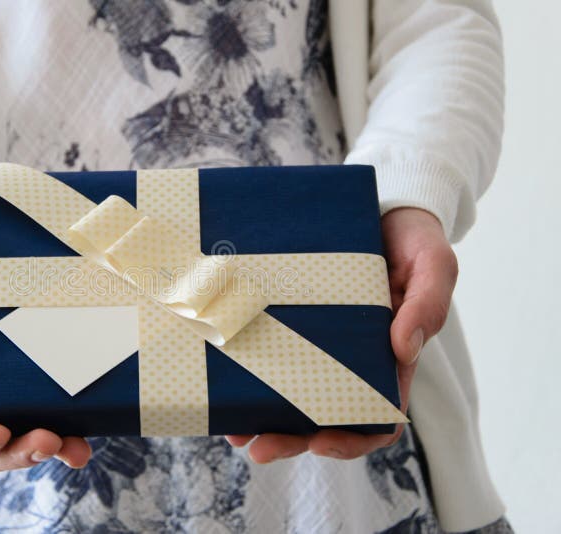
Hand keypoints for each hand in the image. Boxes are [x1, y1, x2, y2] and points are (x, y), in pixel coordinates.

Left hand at [226, 207, 457, 461]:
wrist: (385, 205)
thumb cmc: (414, 239)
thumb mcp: (433, 265)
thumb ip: (427, 304)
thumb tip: (404, 349)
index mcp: (388, 359)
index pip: (374, 417)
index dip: (351, 439)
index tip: (321, 442)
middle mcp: (351, 359)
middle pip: (323, 416)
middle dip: (292, 439)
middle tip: (258, 447)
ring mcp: (320, 340)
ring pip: (291, 392)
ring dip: (263, 418)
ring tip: (232, 428)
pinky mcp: (295, 317)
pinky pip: (272, 350)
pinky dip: (250, 372)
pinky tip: (224, 379)